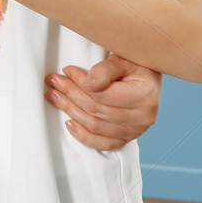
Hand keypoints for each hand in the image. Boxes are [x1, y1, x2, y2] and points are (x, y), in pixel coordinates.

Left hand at [45, 54, 161, 150]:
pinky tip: (69, 123)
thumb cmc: (135, 65)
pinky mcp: (128, 138)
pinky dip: (84, 136)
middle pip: (96, 110)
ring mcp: (136, 130)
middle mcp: (143, 117)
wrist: (148, 78)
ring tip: (55, 95)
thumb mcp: (123, 59)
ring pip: (96, 125)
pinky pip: (104, 143)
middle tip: (54, 81)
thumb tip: (88, 82)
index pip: (103, 94)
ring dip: (71, 110)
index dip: (80, 83)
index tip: (66, 70)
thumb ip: (106, 69)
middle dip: (70, 94)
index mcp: (145, 96)